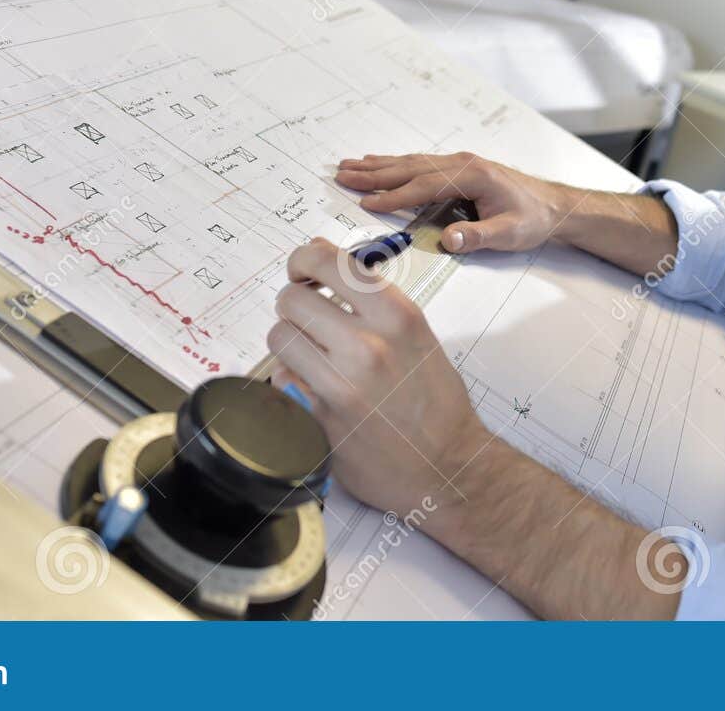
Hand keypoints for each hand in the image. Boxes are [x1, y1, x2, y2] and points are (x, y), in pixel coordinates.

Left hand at [266, 238, 488, 518]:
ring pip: (279, 337)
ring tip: (309, 354)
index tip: (302, 271)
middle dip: (293, 306)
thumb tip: (320, 259)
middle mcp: (366, 345)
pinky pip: (282, 379)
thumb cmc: (433, 399)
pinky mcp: (318, 419)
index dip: (303, 260)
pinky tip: (314, 387)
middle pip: (291, 300)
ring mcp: (339, 384)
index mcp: (396, 316)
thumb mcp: (415, 334)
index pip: (328, 262)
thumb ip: (370, 299)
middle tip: (306, 318)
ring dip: (288, 343)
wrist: (446, 465)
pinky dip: (290, 379)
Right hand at [334, 152, 561, 254]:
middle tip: (341, 175)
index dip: (394, 196)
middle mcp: (461, 163)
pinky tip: (379, 163)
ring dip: (378, 165)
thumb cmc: (533, 219)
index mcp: (471, 176)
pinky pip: (419, 163)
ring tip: (349, 166)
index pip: (424, 187)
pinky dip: (395, 163)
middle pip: (410, 167)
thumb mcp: (510, 233)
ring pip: (411, 162)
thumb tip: (447, 239)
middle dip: (373, 173)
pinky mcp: (458, 166)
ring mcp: (459, 162)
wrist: (553, 205)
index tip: (367, 203)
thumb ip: (478, 237)